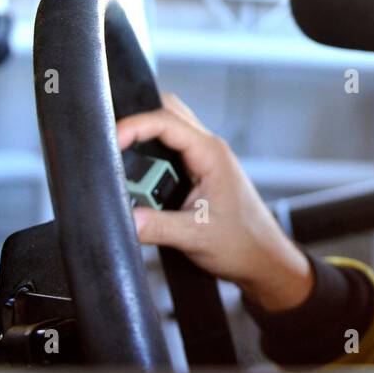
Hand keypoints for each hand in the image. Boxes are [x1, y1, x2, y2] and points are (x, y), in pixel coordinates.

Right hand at [116, 93, 314, 313]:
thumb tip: (123, 217)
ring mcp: (205, 159)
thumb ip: (157, 227)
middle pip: (169, 113)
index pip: (167, 121)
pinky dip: (151, 157)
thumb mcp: (195, 236)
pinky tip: (138, 177)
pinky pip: (171, 150)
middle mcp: (208, 149)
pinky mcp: (199, 172)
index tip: (111, 140)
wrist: (262, 259)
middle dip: (138, 122)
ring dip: (145, 140)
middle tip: (111, 144)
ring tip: (121, 162)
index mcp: (211, 154)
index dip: (135, 125)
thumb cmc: (241, 243)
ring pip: (169, 130)